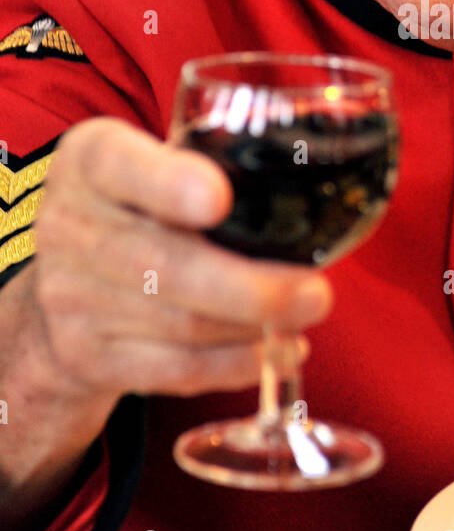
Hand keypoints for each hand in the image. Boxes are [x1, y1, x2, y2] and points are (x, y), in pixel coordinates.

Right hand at [29, 116, 332, 402]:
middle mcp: (70, 226)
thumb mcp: (150, 163)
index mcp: (91, 161)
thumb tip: (313, 198)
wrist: (59, 287)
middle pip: (166, 265)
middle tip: (318, 293)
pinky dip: (236, 364)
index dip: (170, 185)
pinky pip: (176, 370)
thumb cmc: (136, 209)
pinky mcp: (88, 357)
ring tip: (305, 313)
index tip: (218, 199)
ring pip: (181, 324)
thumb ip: (208, 165)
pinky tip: (276, 350)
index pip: (120, 166)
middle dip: (253, 287)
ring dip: (256, 326)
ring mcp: (71, 299)